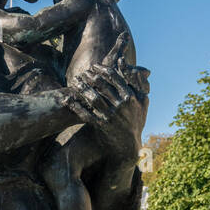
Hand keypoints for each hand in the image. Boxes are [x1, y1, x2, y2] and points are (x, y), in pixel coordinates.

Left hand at [69, 35, 145, 158]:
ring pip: (93, 97)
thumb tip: (124, 62)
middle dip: (90, 76)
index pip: (114, 77)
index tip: (94, 66)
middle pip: (101, 85)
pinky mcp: (101, 126)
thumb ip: (137, 81)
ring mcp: (111, 116)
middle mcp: (121, 105)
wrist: (129, 146)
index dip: (102, 69)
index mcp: (130, 96)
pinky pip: (85, 114)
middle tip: (82, 72)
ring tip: (74, 81)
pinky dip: (75, 106)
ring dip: (81, 88)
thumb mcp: (143, 101)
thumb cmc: (137, 121)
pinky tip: (66, 100)